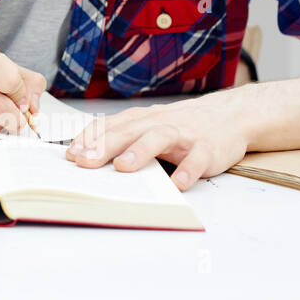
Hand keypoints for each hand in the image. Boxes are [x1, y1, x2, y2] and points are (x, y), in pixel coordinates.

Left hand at [65, 92, 251, 189]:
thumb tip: (84, 154)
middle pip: (128, 131)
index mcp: (141, 119)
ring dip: (140, 151)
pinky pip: (197, 160)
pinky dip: (187, 170)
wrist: (229, 116)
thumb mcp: (148, 125)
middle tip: (85, 162)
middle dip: (104, 146)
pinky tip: (177, 183)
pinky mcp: (207, 149)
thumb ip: (121, 136)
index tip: (70, 155)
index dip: (89, 140)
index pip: (109, 126)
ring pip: (159, 138)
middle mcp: (158, 123)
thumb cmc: (180, 125)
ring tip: (123, 167)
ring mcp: (184, 135)